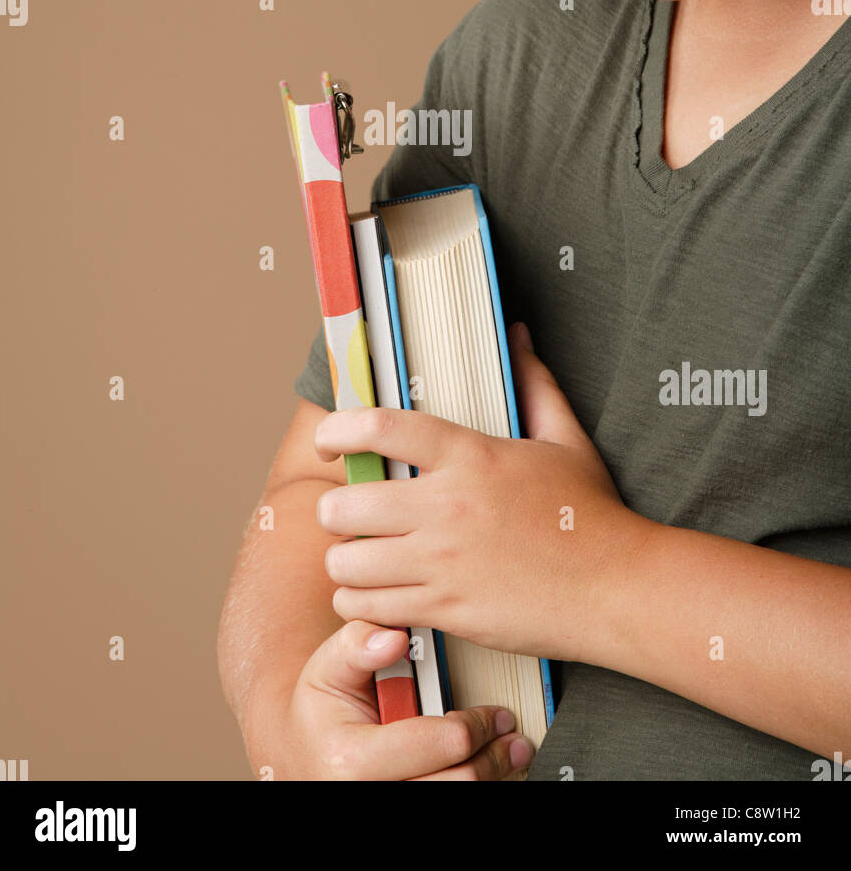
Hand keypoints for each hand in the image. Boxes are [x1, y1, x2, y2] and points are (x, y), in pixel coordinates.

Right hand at [240, 620, 534, 779]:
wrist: (302, 752)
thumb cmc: (321, 710)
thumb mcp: (328, 667)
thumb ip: (358, 643)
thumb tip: (394, 636)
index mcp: (352, 760)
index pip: (439, 745)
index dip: (474, 724)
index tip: (493, 711)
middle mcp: (370, 793)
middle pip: (458, 782)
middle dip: (491, 753)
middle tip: (507, 728)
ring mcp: (387, 806)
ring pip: (458, 797)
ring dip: (491, 773)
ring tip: (507, 750)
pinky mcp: (398, 808)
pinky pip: (448, 800)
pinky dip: (471, 783)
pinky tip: (480, 767)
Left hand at [315, 323, 647, 661]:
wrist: (617, 588)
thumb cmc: (591, 514)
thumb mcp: (565, 438)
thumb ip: (534, 383)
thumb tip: (518, 335)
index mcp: (470, 457)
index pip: (382, 428)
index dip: (339, 429)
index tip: (330, 440)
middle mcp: (446, 508)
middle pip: (345, 504)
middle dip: (336, 509)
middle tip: (349, 513)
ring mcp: (442, 564)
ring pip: (347, 563)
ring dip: (345, 560)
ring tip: (360, 558)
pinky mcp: (445, 611)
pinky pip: (369, 609)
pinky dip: (361, 604)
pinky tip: (377, 596)